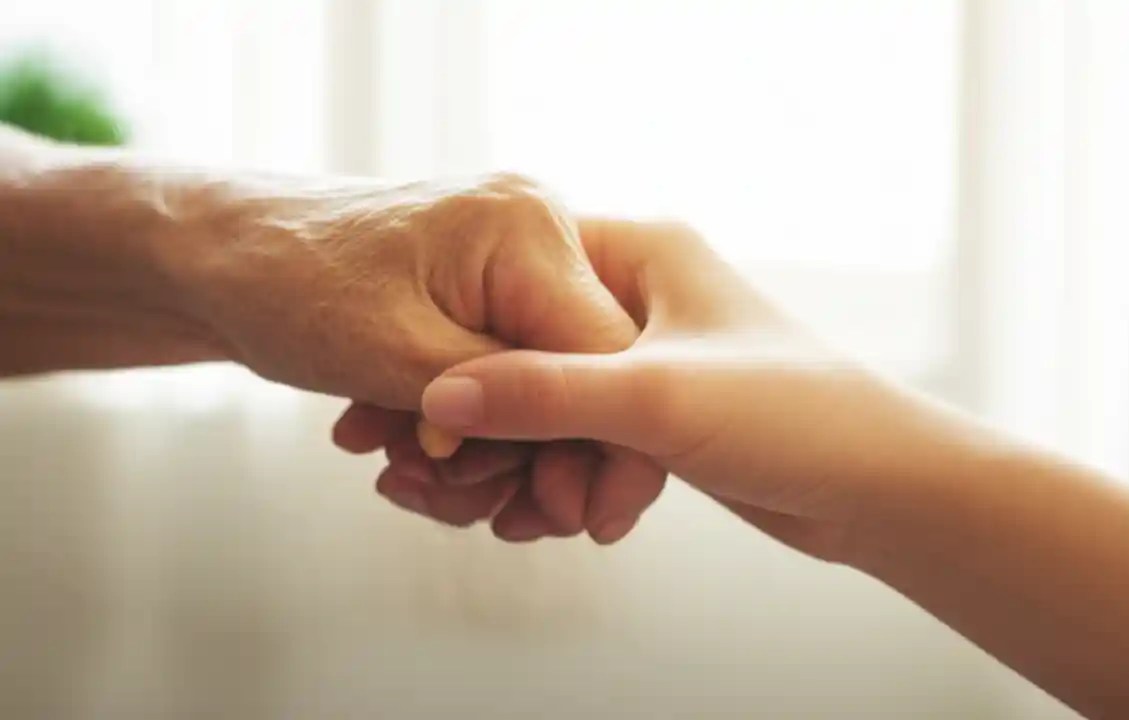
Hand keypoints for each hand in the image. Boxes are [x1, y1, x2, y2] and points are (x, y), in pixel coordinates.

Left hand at [182, 177, 668, 543]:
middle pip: (583, 383)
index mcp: (531, 234)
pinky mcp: (486, 292)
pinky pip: (506, 378)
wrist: (214, 254)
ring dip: (479, 453)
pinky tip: (398, 444)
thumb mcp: (399, 356)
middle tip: (455, 497)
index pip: (612, 360)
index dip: (602, 449)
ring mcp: (512, 264)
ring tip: (403, 471)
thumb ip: (500, 404)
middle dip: (522, 458)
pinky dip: (460, 427)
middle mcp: (538, 238)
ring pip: (543, 394)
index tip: (565, 517)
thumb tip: (570, 464)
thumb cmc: (286, 285)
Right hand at [415, 220, 987, 562]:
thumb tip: (437, 396)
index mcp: (646, 251)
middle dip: (489, 412)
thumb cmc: (796, 416)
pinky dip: (564, 473)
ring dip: (527, 454)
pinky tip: (557, 516)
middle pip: (525, 340)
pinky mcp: (661, 412)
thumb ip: (542, 394)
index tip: (411, 388)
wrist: (879, 488)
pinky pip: (584, 436)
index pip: (518, 269)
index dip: (462, 331)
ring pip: (552, 398)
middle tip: (442, 467)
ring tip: (502, 507)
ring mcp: (651, 355)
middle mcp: (644, 294)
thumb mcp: (654, 398)